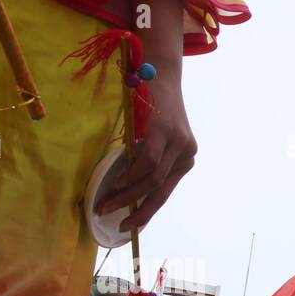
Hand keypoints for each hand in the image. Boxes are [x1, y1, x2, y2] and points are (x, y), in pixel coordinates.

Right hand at [97, 76, 196, 233]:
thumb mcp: (150, 136)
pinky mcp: (166, 132)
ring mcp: (179, 143)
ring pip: (153, 179)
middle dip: (136, 209)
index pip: (165, 192)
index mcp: (185, 159)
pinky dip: (132, 174)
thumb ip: (145, 159)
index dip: (147, 211)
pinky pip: (149, 161)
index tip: (131, 226)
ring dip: (128, 194)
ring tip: (107, 203)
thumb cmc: (149, 104)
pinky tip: (118, 183)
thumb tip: (123, 188)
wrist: (158, 70)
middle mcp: (187, 154)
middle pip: (160, 190)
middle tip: (116, 222)